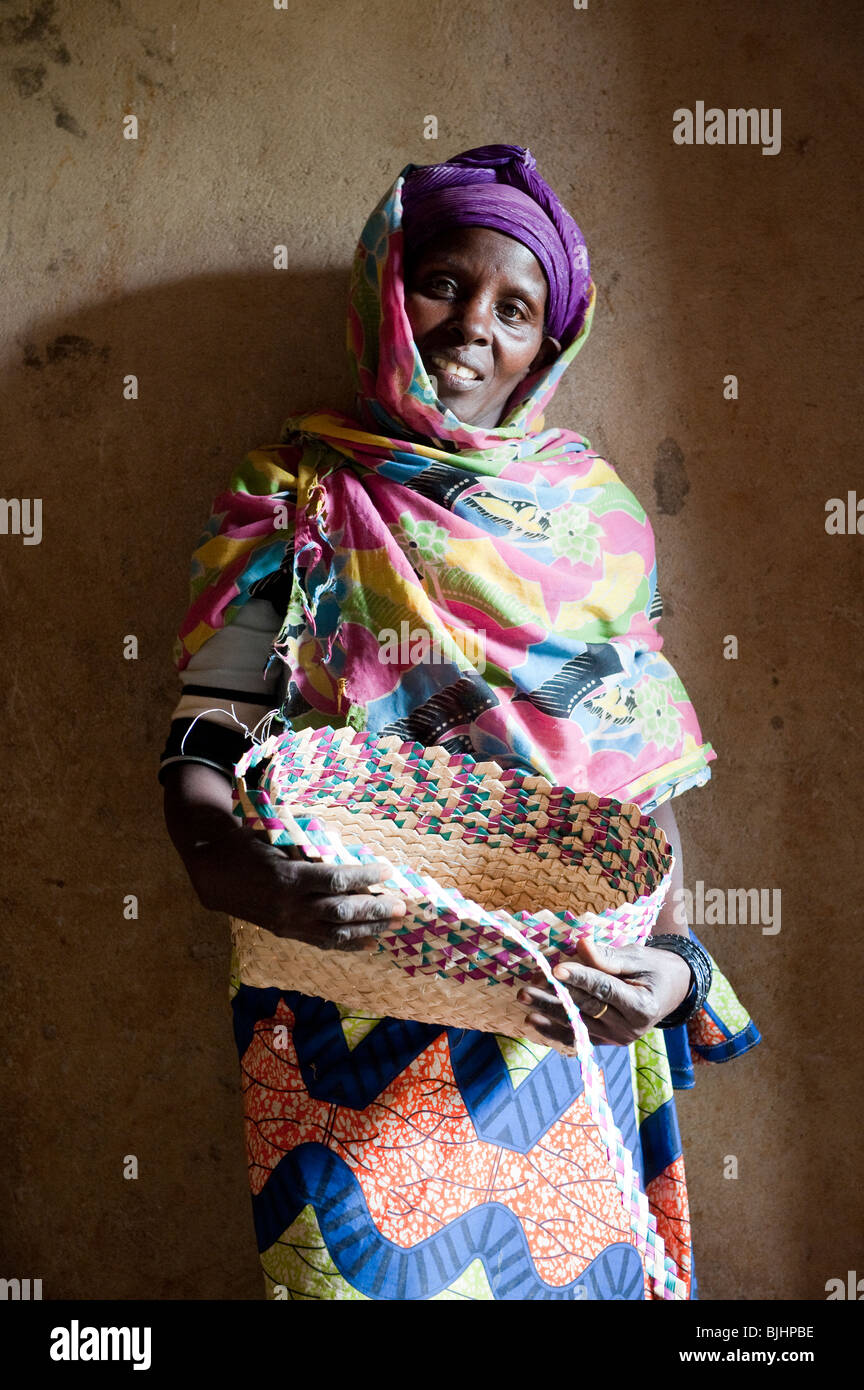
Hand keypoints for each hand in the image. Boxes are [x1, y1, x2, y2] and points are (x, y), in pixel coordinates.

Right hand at [185, 822, 406, 951]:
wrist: (214, 873)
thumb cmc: (249, 844)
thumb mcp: (276, 835)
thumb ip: (309, 841)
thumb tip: (344, 842)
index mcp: (288, 876)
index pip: (336, 880)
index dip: (366, 876)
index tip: (389, 870)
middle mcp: (290, 905)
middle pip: (341, 911)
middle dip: (374, 909)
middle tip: (401, 905)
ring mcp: (288, 924)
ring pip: (335, 932)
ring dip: (367, 929)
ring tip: (392, 923)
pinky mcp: (287, 933)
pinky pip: (322, 942)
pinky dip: (348, 944)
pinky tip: (370, 942)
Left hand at [517, 935, 692, 1047]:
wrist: (669, 991)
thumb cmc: (653, 968)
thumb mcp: (637, 957)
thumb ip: (609, 956)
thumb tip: (581, 944)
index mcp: (643, 1006)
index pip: (605, 990)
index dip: (580, 978)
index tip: (556, 968)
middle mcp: (630, 1029)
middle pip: (587, 1009)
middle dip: (556, 996)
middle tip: (527, 986)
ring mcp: (617, 1038)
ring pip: (577, 1024)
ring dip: (547, 1012)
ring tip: (524, 999)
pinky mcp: (606, 1041)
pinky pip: (578, 1036)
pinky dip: (554, 1029)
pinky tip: (533, 1021)